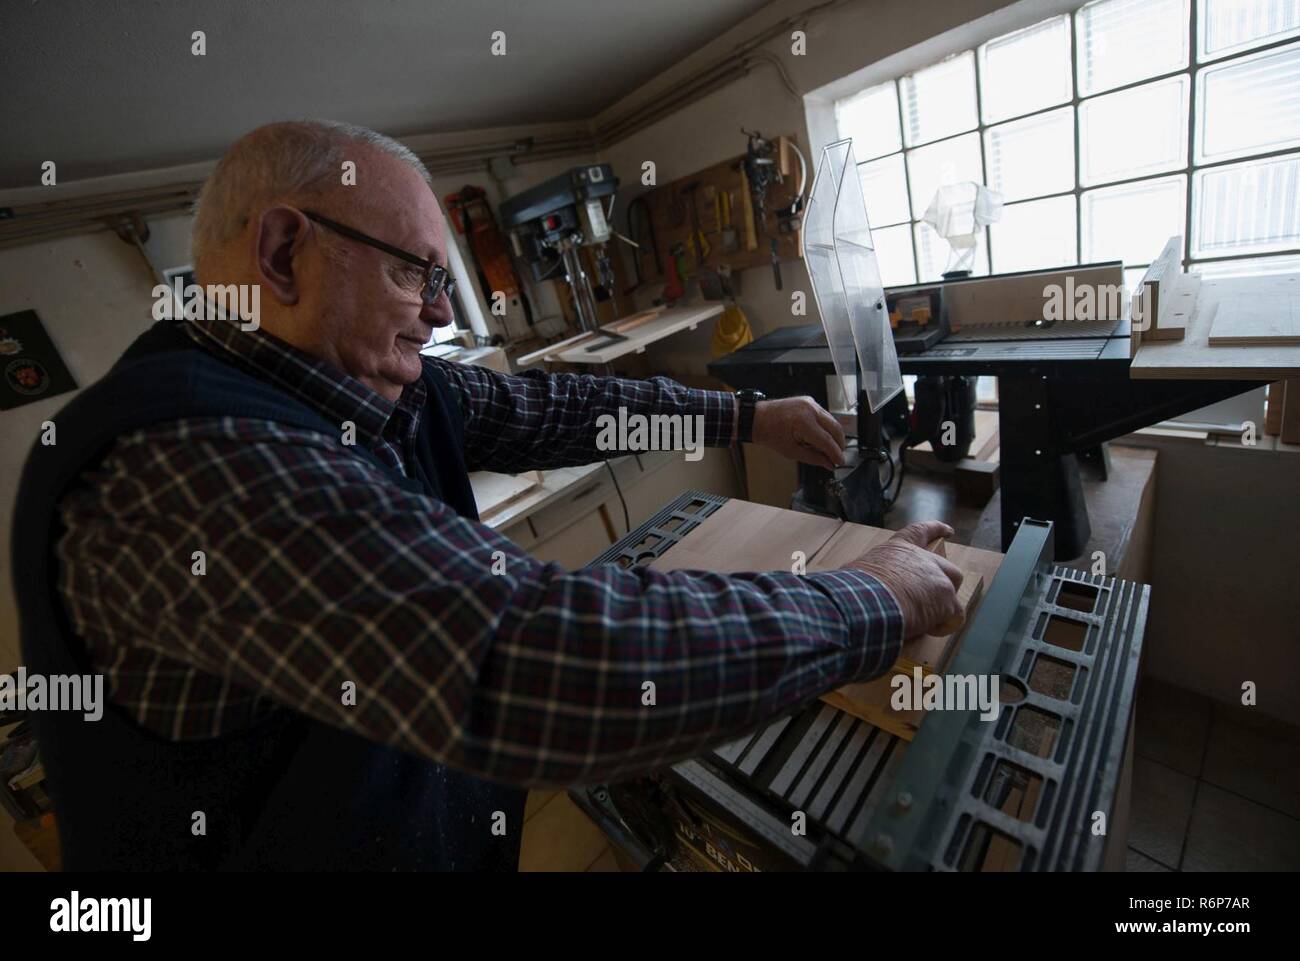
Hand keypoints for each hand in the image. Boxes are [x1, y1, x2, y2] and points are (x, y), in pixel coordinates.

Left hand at [749, 396, 845, 469]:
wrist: (758, 418)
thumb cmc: (770, 434)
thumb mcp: (792, 451)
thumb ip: (814, 458)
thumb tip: (829, 463)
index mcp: (804, 422)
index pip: (826, 440)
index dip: (836, 453)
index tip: (840, 462)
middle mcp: (810, 409)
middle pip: (835, 428)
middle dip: (839, 444)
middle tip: (837, 456)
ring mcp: (811, 402)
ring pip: (832, 421)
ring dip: (834, 435)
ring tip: (828, 449)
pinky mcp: (810, 401)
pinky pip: (824, 415)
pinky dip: (826, 427)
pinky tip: (820, 437)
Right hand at [842, 521, 964, 639]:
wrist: (867, 601)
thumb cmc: (854, 587)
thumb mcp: (858, 572)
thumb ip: (869, 575)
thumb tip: (857, 587)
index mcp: (899, 549)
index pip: (921, 531)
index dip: (936, 529)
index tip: (949, 530)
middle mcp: (924, 560)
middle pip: (949, 570)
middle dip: (946, 584)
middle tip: (938, 597)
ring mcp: (939, 581)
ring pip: (952, 596)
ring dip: (942, 608)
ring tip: (924, 621)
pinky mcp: (946, 602)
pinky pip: (954, 618)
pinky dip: (943, 626)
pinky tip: (927, 631)